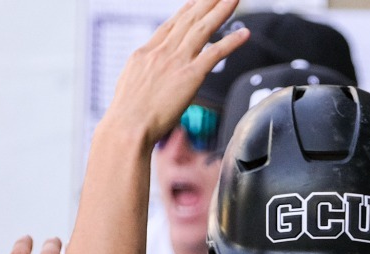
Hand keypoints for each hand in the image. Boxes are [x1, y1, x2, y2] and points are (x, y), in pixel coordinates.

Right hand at [101, 0, 249, 145]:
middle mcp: (161, 52)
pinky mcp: (190, 76)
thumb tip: (148, 80)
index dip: (185, 11)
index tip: (195, 1)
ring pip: (203, 28)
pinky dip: (231, 41)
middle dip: (206, 2)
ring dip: (221, 10)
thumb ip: (143, 77)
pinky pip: (215, 54)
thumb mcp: (129, 87)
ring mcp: (176, 62)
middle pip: (188, 20)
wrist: (127, 126)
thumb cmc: (126, 118)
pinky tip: (244, 33)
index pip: (169, 26)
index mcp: (145, 54)